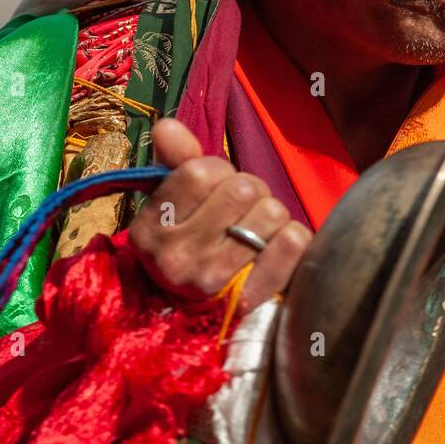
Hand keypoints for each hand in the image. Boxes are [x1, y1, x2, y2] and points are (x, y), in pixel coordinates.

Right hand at [128, 117, 310, 312]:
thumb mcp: (172, 202)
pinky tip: (278, 244)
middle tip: (241, 211)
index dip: (219, 171)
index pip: (201, 170)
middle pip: (244, 188)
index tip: (215, 189)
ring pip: (272, 212)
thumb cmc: (190, 243)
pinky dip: (294, 236)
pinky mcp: (251, 299)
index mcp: (150, 229)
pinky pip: (293, 243)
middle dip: (251, 192)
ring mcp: (212, 282)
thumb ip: (175, 160)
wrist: (197, 317)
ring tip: (256, 231)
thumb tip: (168, 126)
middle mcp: (175, 259)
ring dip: (272, 215)